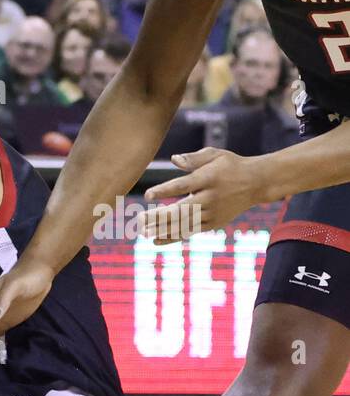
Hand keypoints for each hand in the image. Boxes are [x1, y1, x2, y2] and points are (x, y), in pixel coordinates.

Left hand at [137, 147, 261, 243]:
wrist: (257, 183)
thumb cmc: (230, 166)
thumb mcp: (215, 155)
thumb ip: (194, 159)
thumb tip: (174, 159)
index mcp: (209, 178)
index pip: (183, 185)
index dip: (165, 191)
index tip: (148, 195)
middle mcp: (210, 197)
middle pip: (181, 209)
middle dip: (159, 216)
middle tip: (139, 219)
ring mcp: (212, 213)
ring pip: (184, 224)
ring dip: (162, 229)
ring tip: (142, 232)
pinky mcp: (213, 223)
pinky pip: (190, 232)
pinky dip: (172, 237)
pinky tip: (155, 240)